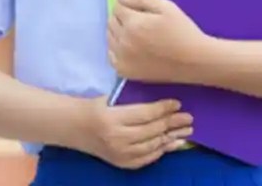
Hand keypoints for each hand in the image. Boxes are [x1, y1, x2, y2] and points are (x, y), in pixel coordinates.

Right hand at [68, 96, 192, 168]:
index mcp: (113, 118)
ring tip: (186, 131)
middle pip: (152, 130)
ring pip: (153, 145)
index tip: (177, 103)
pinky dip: (161, 150)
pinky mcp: (122, 163)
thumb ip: (132, 99)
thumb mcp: (109, 98)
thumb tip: (160, 100)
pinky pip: (147, 158)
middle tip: (188, 117)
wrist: (73, 127)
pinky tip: (172, 143)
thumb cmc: (92, 107)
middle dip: (173, 123)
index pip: (145, 114)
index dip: (163, 109)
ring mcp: (120, 153)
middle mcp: (117, 138)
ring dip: (171, 138)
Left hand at [108, 0, 210, 82]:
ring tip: (137, 35)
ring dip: (118, 32)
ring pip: (109, 38)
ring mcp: (122, 58)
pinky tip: (131, 49)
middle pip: (111, 21)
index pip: (117, 7)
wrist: (194, 61)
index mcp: (133, 24)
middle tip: (139, 22)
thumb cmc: (182, 30)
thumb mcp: (166, 7)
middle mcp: (123, 41)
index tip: (140, 10)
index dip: (128, 5)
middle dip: (121, 17)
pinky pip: (111, 55)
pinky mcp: (125, 71)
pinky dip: (117, 50)